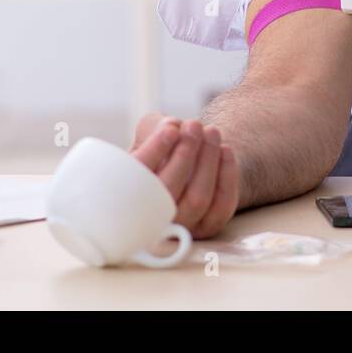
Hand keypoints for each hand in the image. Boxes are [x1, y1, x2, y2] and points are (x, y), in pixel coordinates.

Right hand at [130, 113, 238, 238]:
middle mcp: (149, 218)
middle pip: (168, 190)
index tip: (171, 129)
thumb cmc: (162, 148)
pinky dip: (227, 176)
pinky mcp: (206, 228)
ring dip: (208, 161)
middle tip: (194, 125)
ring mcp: (179, 226)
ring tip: (211, 131)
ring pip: (197, 200)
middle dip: (185, 153)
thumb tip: (172, 127)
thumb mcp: (149, 133)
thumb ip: (154, 128)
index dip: (155, 151)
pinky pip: (221, 207)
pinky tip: (225, 150)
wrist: (187, 168)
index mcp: (124, 194)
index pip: (136, 176)